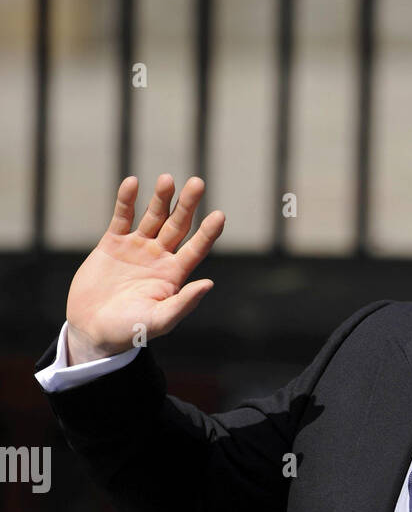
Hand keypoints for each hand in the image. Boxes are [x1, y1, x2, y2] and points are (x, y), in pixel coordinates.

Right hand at [65, 174, 224, 362]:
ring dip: (161, 198)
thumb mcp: (159, 321)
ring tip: (167, 180)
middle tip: (198, 183)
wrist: (92, 330)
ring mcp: (136, 248)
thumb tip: (209, 283)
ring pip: (153, 216)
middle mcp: (158, 258)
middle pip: (177, 226)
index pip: (196, 249)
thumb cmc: (129, 332)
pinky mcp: (112, 243)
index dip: (208, 233)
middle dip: (187, 205)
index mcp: (173, 276)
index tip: (219, 215)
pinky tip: (133, 183)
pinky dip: (126, 200)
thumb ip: (183, 303)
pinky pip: (122, 216)